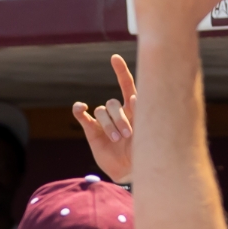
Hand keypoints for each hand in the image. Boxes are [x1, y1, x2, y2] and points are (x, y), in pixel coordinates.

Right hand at [73, 55, 137, 183]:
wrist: (131, 171)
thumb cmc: (145, 152)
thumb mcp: (147, 131)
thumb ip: (141, 113)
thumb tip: (133, 95)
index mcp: (133, 109)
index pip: (126, 85)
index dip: (120, 71)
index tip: (114, 58)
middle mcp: (118, 112)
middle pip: (113, 103)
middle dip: (119, 117)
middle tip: (128, 134)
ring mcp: (104, 121)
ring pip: (101, 111)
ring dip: (109, 124)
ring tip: (116, 139)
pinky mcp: (92, 131)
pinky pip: (82, 116)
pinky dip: (79, 110)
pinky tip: (81, 107)